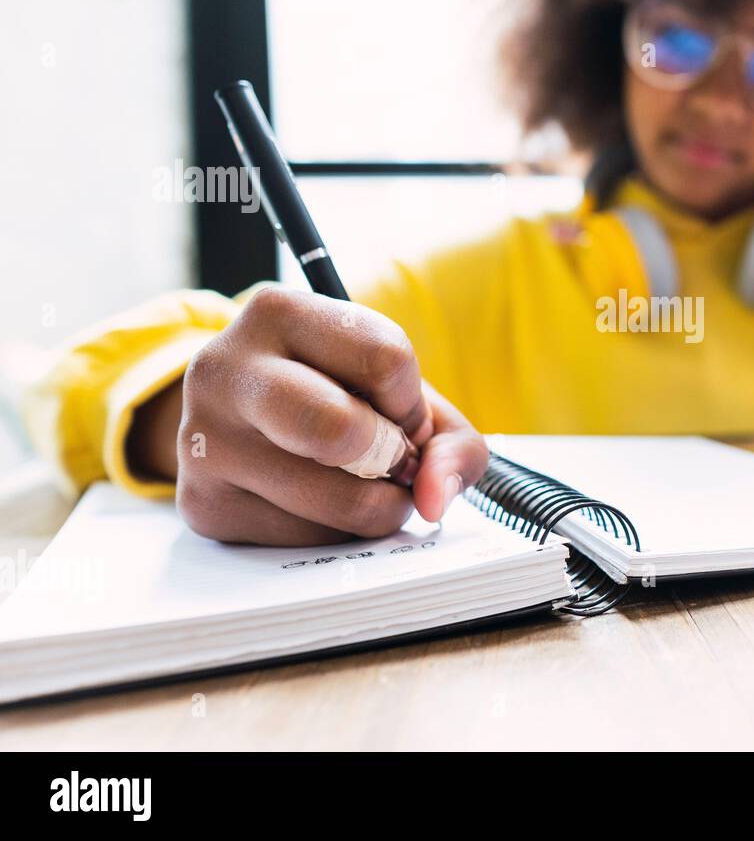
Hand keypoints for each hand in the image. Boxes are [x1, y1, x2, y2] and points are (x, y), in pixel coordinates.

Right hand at [174, 286, 487, 545]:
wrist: (243, 425)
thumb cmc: (337, 398)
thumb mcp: (401, 395)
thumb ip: (450, 440)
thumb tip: (435, 499)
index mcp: (279, 312)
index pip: (387, 359)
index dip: (410, 403)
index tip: (397, 412)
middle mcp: (226, 368)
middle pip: (339, 429)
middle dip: (389, 457)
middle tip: (389, 460)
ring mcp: (204, 438)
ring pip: (333, 500)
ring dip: (373, 507)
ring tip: (359, 485)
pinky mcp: (204, 503)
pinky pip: (303, 540)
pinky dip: (332, 533)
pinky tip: (316, 504)